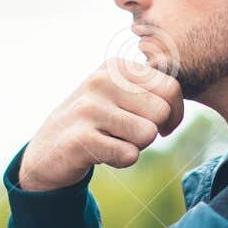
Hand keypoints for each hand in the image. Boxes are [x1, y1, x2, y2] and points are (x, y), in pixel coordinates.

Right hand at [17, 57, 183, 191]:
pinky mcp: (82, 139)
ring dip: (135, 146)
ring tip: (112, 141)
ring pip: (147, 134)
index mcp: (115, 66)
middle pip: (161, 112)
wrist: (48, 150)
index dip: (174, 114)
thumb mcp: (119, 95)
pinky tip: (101, 153)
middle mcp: (102, 81)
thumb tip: (179, 100)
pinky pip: (128, 155)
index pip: (171, 87)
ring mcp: (89, 109)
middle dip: (152, 130)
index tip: (159, 125)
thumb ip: (151, 89)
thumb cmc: (95, 123)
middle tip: (129, 134)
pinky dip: (121, 160)